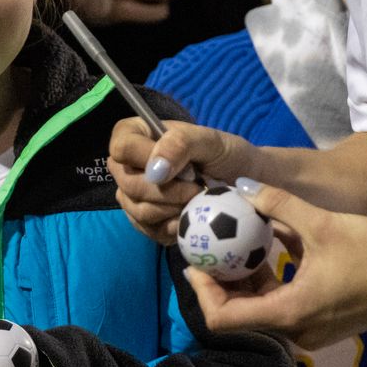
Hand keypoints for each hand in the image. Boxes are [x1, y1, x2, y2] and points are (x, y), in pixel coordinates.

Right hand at [107, 119, 256, 243]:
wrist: (245, 186)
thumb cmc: (227, 156)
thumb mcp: (211, 141)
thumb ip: (181, 144)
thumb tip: (154, 170)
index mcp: (139, 135)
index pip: (121, 148)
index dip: (145, 159)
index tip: (181, 168)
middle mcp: (129, 166)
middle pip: (128, 184)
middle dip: (166, 191)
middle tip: (196, 188)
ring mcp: (134, 196)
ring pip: (138, 211)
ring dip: (172, 210)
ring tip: (197, 201)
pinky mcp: (146, 223)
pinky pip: (149, 231)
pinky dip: (174, 227)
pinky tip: (192, 220)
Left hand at [185, 181, 366, 348]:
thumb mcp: (323, 223)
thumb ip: (279, 205)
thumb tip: (243, 186)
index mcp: (290, 313)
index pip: (224, 318)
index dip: (202, 291)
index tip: (195, 260)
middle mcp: (296, 331)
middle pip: (240, 314)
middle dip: (222, 281)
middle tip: (210, 246)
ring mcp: (311, 330)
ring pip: (262, 309)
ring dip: (248, 279)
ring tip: (238, 241)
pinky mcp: (323, 323)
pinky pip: (284, 305)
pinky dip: (272, 281)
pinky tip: (274, 246)